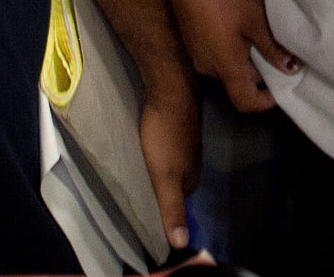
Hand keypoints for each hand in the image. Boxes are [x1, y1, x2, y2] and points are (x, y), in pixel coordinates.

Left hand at [138, 77, 200, 251]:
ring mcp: (189, 141)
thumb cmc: (165, 134)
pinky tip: (149, 145)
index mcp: (193, 177)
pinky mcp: (181, 125)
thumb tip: (182, 244)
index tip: (143, 202)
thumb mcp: (165, 177)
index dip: (161, 203)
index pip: (178, 201)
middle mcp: (195, 161)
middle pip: (176, 182)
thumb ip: (172, 208)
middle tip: (138, 184)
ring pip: (173, 163)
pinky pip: (170, 145)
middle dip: (161, 186)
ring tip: (141, 166)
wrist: (170, 89)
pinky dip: (160, 150)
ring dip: (160, 166)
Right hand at [169, 0, 298, 112]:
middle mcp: (209, 68)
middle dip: (258, 75)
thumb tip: (291, 69)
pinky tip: (237, 30)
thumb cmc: (227, 1)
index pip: (245, 101)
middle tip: (275, 56)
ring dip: (243, 61)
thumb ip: (273, 49)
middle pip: (237, 83)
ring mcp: (197, 55)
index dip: (263, 102)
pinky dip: (230, 51)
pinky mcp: (191, 42)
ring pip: (226, 68)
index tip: (279, 91)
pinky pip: (215, 56)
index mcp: (226, 68)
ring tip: (257, 39)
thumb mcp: (257, 23)